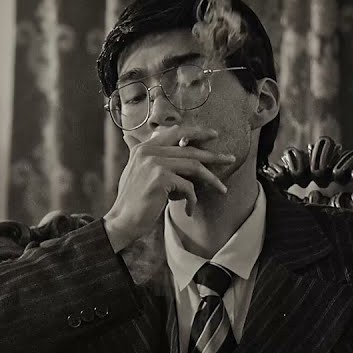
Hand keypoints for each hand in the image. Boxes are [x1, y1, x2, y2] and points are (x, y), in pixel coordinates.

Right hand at [103, 126, 233, 252]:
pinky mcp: (161, 179)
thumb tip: (141, 141)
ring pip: (193, 166)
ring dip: (211, 179)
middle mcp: (148, 151)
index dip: (196, 132)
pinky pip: (188, 187)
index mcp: (144, 147)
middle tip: (230, 159)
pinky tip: (190, 210)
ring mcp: (154, 163)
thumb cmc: (132, 200)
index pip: (175, 132)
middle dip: (213, 156)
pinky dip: (192, 200)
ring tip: (222, 189)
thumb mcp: (135, 171)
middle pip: (189, 149)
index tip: (213, 135)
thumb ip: (142, 154)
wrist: (122, 220)